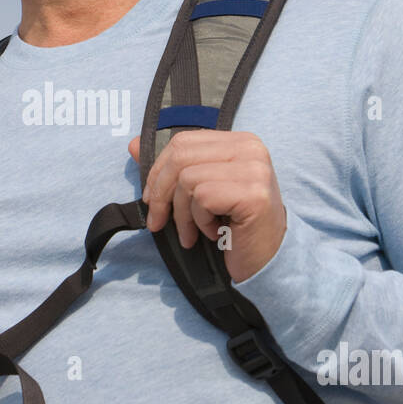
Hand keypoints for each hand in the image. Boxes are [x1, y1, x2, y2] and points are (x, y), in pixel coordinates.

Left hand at [129, 132, 284, 283]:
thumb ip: (172, 167)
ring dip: (183, 214)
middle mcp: (251, 148)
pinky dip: (199, 222)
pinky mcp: (253, 194)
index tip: (151, 199)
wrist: (268, 261)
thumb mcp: (201, 192)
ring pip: (188, 179)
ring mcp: (255, 169)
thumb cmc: (233, 226)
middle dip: (161, 193)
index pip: (183, 142)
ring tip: (193, 233)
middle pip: (180, 156)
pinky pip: (203, 199)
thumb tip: (134, 145)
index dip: (158, 171)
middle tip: (158, 222)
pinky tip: (214, 234)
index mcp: (240, 142)